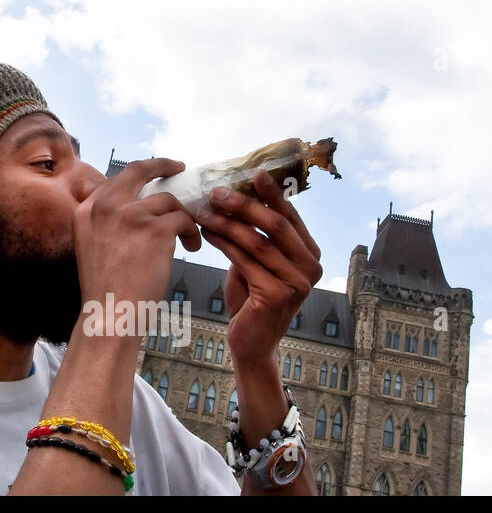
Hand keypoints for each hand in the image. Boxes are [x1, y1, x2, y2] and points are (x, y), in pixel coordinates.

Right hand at [73, 159, 202, 313]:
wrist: (111, 314)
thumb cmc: (106, 290)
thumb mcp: (91, 245)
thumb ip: (105, 222)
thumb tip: (133, 207)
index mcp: (87, 210)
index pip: (116, 179)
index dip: (138, 175)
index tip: (152, 177)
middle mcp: (105, 206)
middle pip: (139, 170)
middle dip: (162, 165)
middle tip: (178, 167)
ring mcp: (130, 215)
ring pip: (168, 200)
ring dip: (183, 216)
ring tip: (189, 236)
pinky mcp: (154, 229)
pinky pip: (182, 220)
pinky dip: (191, 233)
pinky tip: (191, 247)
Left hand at [195, 169, 322, 366]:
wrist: (252, 341)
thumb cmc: (252, 296)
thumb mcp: (257, 260)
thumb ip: (256, 235)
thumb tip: (235, 195)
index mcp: (310, 252)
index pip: (290, 215)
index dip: (272, 193)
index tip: (254, 171)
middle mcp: (311, 266)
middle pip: (276, 224)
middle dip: (244, 204)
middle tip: (217, 191)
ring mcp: (297, 283)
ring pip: (256, 242)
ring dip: (226, 223)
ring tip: (202, 211)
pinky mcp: (277, 296)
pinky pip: (244, 260)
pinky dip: (222, 243)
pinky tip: (205, 232)